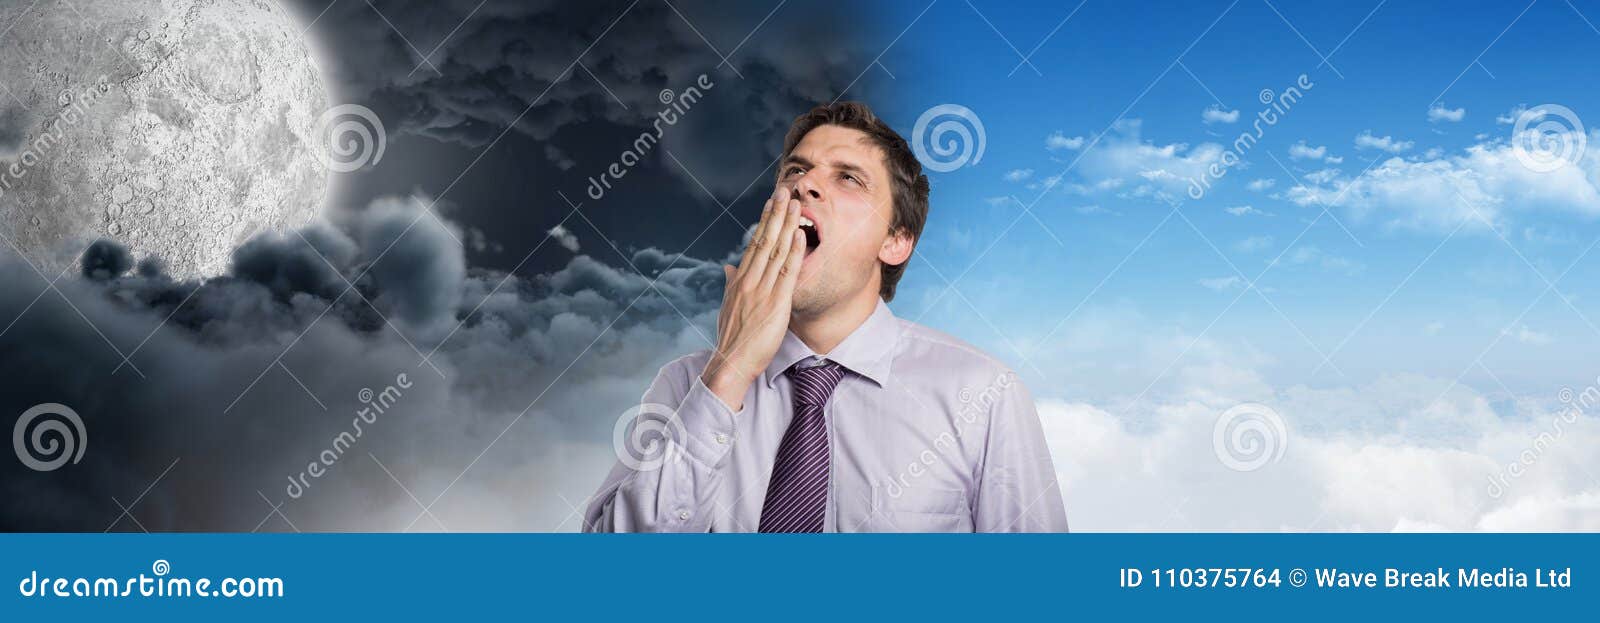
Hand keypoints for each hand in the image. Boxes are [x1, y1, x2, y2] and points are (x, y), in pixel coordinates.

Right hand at [701, 185, 805, 410]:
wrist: (731, 362)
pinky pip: (787, 273)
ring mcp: (762, 290)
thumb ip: (730, 285)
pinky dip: (794, 252)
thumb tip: (728, 268)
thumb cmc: (732, 338)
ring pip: (776, 251)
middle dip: (775, 214)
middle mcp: (750, 280)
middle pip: (764, 240)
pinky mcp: (776, 303)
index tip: (771, 203)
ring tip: (796, 204)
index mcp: (739, 280)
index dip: (764, 221)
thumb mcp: (728, 307)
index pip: (753, 244)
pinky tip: (802, 235)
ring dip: (787, 226)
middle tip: (784, 190)